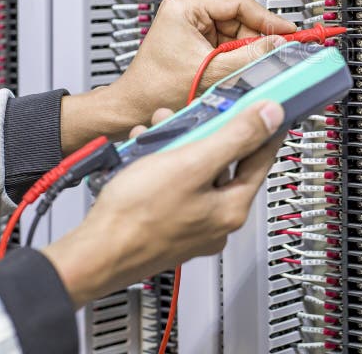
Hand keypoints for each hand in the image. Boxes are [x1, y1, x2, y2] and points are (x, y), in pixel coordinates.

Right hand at [43, 100, 284, 308]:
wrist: (91, 253)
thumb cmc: (137, 216)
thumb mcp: (192, 163)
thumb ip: (236, 137)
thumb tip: (270, 116)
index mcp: (232, 209)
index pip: (262, 158)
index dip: (263, 128)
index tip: (263, 108)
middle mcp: (216, 222)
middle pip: (225, 163)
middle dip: (206, 132)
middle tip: (193, 115)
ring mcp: (191, 226)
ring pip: (195, 171)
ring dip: (179, 144)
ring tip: (160, 129)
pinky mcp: (167, 225)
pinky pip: (174, 185)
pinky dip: (162, 163)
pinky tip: (144, 151)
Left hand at [61, 0, 295, 151]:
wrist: (132, 110)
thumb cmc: (154, 89)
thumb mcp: (211, 71)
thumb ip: (249, 57)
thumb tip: (278, 45)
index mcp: (186, 7)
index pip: (239, 3)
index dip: (268, 18)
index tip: (288, 31)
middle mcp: (190, 14)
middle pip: (242, 20)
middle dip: (257, 41)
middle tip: (277, 55)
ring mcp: (195, 30)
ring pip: (238, 36)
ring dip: (247, 53)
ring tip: (249, 70)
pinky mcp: (199, 45)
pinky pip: (230, 48)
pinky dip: (239, 61)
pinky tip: (239, 73)